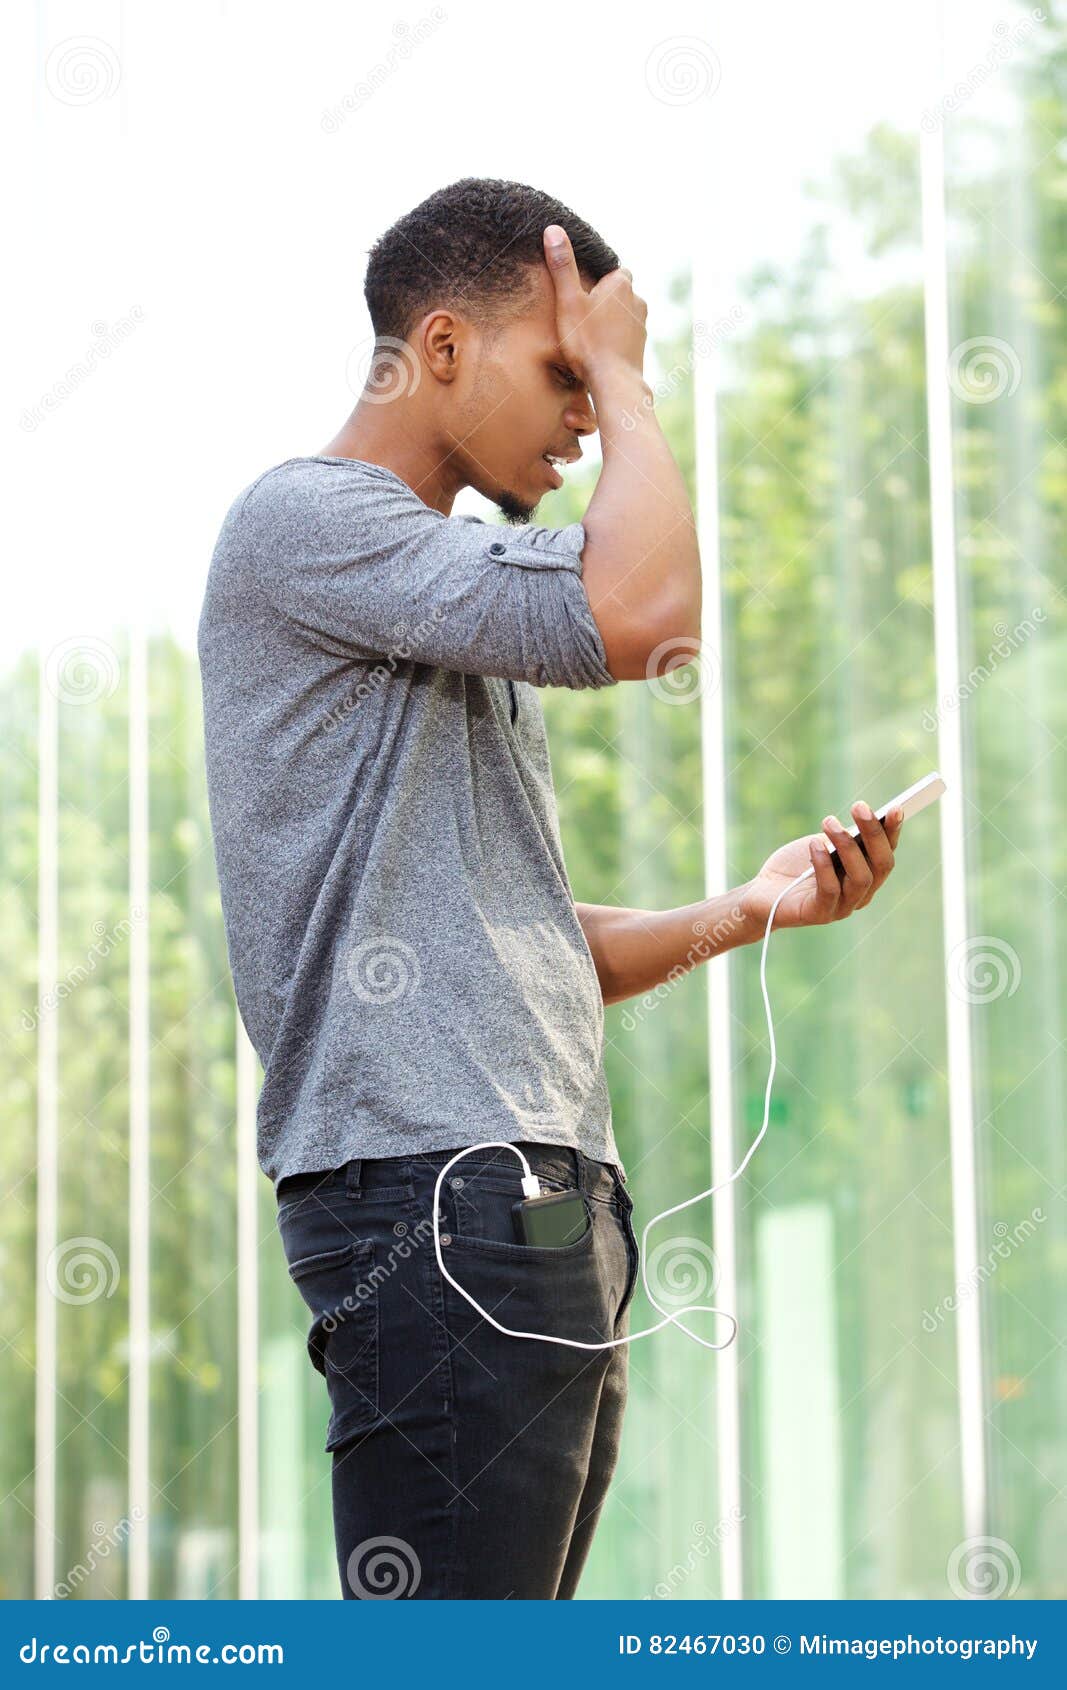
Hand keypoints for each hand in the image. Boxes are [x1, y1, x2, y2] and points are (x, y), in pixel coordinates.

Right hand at [542, 225, 645, 387]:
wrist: (613, 383)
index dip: (597, 279)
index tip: (582, 291)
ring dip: (610, 319)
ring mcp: (641, 325)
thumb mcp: (568, 301)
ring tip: (589, 332)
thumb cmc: (588, 342)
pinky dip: (615, 338)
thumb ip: (562, 266)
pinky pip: (625, 335)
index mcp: (621, 284)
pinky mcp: (640, 347)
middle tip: (581, 313)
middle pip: (618, 292)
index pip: (612, 270)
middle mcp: (637, 301)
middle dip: (603, 299)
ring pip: (623, 314)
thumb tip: (553, 229)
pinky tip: (599, 349)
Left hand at [740, 801, 904, 934]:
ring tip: (829, 821)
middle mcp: (860, 895)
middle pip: (880, 865)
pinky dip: (824, 864)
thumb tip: (867, 817)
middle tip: (859, 806)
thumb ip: (846, 838)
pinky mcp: (819, 914)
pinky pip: (830, 890)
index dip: (893, 832)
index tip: (896, 807)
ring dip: (847, 846)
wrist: (762, 892)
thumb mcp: (824, 845)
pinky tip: (815, 844)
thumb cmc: (797, 866)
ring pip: (861, 878)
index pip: (887, 853)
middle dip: (873, 833)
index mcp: (866, 876)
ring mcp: (842, 907)